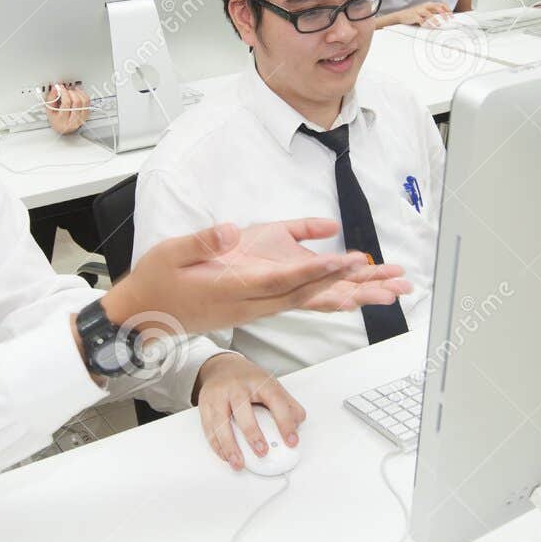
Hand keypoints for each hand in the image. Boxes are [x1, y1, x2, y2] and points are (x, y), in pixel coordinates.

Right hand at [44, 82, 90, 134]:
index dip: (64, 92)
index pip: (66, 103)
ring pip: (84, 101)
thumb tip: (55, 88)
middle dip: (71, 92)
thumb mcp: (49, 111)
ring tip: (72, 90)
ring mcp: (82, 118)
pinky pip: (88, 102)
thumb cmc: (56, 120)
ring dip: (78, 92)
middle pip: (77, 101)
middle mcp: (74, 121)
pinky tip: (78, 93)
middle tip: (66, 89)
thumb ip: (51, 99)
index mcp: (63, 121)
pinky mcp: (87, 115)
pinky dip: (83, 95)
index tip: (61, 87)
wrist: (64, 128)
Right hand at [106, 219, 410, 334]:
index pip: (283, 280)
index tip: (344, 261)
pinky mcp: (261, 299)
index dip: (314, 270)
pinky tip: (358, 283)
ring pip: (315, 298)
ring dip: (355, 292)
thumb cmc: (160, 280)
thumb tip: (231, 230)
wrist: (148, 311)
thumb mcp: (172, 253)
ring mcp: (260, 303)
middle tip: (392, 282)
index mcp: (235, 289)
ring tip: (393, 288)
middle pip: (313, 294)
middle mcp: (255, 301)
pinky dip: (333, 290)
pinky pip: (302, 295)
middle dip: (355, 287)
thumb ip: (203, 241)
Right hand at [194, 354, 304, 468]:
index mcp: (259, 381)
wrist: (222, 366)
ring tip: (238, 462)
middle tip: (263, 451)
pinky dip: (216, 445)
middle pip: (243, 410)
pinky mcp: (205, 404)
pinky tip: (225, 456)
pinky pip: (208, 427)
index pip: (275, 400)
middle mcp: (237, 387)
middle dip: (253, 434)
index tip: (291, 440)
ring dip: (230, 445)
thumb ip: (287, 403)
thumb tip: (298, 421)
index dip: (285, 422)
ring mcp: (219, 394)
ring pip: (221, 421)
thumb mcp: (271, 384)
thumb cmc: (248, 379)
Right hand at [402, 1, 451, 26]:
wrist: (403, 15)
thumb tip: (445, 18)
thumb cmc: (416, 15)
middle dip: (444, 14)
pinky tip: (428, 27)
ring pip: (429, 14)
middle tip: (448, 20)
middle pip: (437, 7)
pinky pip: (421, 20)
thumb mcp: (426, 12)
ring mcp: (420, 11)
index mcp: (429, 4)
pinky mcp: (415, 16)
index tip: (452, 16)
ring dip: (435, 19)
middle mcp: (425, 6)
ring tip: (438, 24)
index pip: (441, 4)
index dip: (448, 10)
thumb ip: (434, 14)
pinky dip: (425, 24)